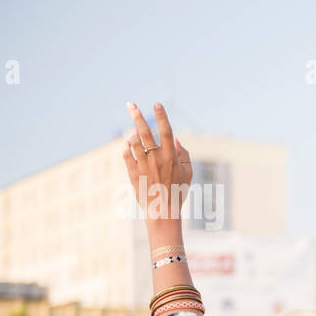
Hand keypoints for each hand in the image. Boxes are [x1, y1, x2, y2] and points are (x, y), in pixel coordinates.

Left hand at [122, 102, 191, 221]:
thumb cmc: (179, 191)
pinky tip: (128, 145)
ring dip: (133, 134)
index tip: (157, 104)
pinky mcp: (133, 173)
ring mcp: (143, 165)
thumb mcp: (188, 173)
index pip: (166, 131)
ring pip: (134, 142)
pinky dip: (126, 148)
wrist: (163, 211)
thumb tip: (175, 139)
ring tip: (134, 131)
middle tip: (130, 104)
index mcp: (171, 157)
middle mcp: (156, 159)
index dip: (162, 116)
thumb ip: (184, 154)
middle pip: (145, 132)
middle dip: (137, 116)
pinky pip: (126, 155)